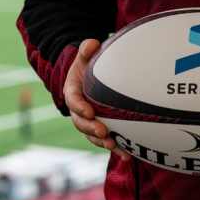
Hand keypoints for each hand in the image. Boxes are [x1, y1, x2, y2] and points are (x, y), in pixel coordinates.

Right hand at [64, 38, 128, 159]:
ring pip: (91, 135)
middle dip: (91, 128)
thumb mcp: (85, 55)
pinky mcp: (98, 128)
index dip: (79, 107)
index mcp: (72, 92)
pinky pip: (104, 140)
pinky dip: (115, 148)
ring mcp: (87, 121)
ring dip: (101, 142)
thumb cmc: (88, 65)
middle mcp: (78, 110)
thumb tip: (91, 43)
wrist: (89, 77)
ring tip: (113, 146)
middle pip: (80, 122)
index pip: (73, 101)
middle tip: (103, 131)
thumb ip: (86, 50)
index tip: (89, 111)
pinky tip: (127, 156)